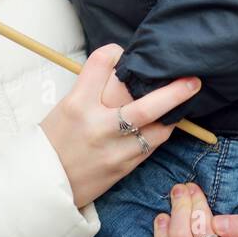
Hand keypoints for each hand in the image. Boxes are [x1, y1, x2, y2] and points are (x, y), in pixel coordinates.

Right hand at [40, 44, 200, 208]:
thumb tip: (122, 71)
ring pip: (156, 128)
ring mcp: (114, 150)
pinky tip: (165, 123)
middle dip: (173, 92)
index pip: (103, 64)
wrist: (44, 184)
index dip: (116, 52)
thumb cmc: (55, 141)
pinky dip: (161, 132)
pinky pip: (152, 146)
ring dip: (173, 114)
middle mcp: (98, 125)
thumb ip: (92, 90)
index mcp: (77, 104)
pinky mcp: (123, 167)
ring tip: (182, 101)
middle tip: (193, 81)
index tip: (123, 54)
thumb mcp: (66, 107)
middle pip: (144, 103)